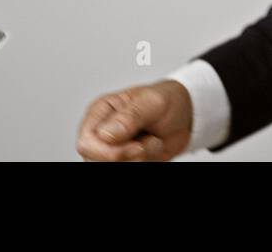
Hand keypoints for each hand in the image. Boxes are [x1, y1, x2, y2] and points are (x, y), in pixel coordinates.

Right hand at [76, 80, 192, 160]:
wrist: (185, 117)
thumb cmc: (167, 102)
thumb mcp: (154, 102)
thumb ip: (130, 116)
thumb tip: (105, 135)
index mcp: (101, 111)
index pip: (86, 142)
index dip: (110, 151)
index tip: (137, 146)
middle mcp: (101, 131)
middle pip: (95, 160)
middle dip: (127, 157)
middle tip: (149, 142)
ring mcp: (110, 148)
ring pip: (113, 167)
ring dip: (139, 160)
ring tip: (152, 141)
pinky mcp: (123, 160)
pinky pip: (127, 169)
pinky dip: (144, 163)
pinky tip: (152, 149)